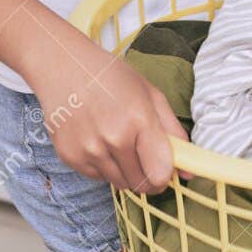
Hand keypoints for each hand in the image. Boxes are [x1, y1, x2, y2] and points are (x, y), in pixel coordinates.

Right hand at [33, 44, 190, 192]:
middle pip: (141, 185)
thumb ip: (172, 132)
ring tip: (118, 142)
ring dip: (125, 171)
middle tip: (143, 158)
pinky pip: (98, 177)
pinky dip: (103, 166)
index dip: (166, 176)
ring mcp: (89, 150)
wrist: (63, 65)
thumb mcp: (149, 94)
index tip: (165, 170)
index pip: (160, 173)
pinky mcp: (70, 157)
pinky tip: (97, 140)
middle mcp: (113, 138)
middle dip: (148, 176)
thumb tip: (189, 171)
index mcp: (139, 119)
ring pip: (119, 184)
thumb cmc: (110, 76)